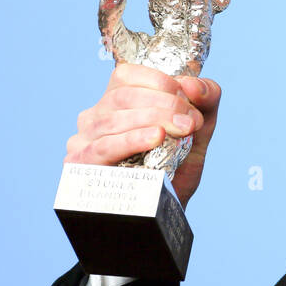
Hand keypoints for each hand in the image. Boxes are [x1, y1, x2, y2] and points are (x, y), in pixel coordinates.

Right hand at [64, 63, 221, 208]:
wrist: (168, 210)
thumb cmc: (178, 165)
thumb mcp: (200, 129)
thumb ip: (205, 99)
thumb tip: (193, 83)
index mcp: (116, 101)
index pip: (126, 75)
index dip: (159, 82)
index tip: (188, 99)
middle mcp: (94, 117)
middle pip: (123, 97)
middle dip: (163, 104)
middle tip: (192, 121)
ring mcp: (83, 141)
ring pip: (112, 120)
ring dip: (152, 119)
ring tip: (182, 129)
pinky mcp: (80, 167)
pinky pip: (104, 147)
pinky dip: (132, 139)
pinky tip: (155, 138)